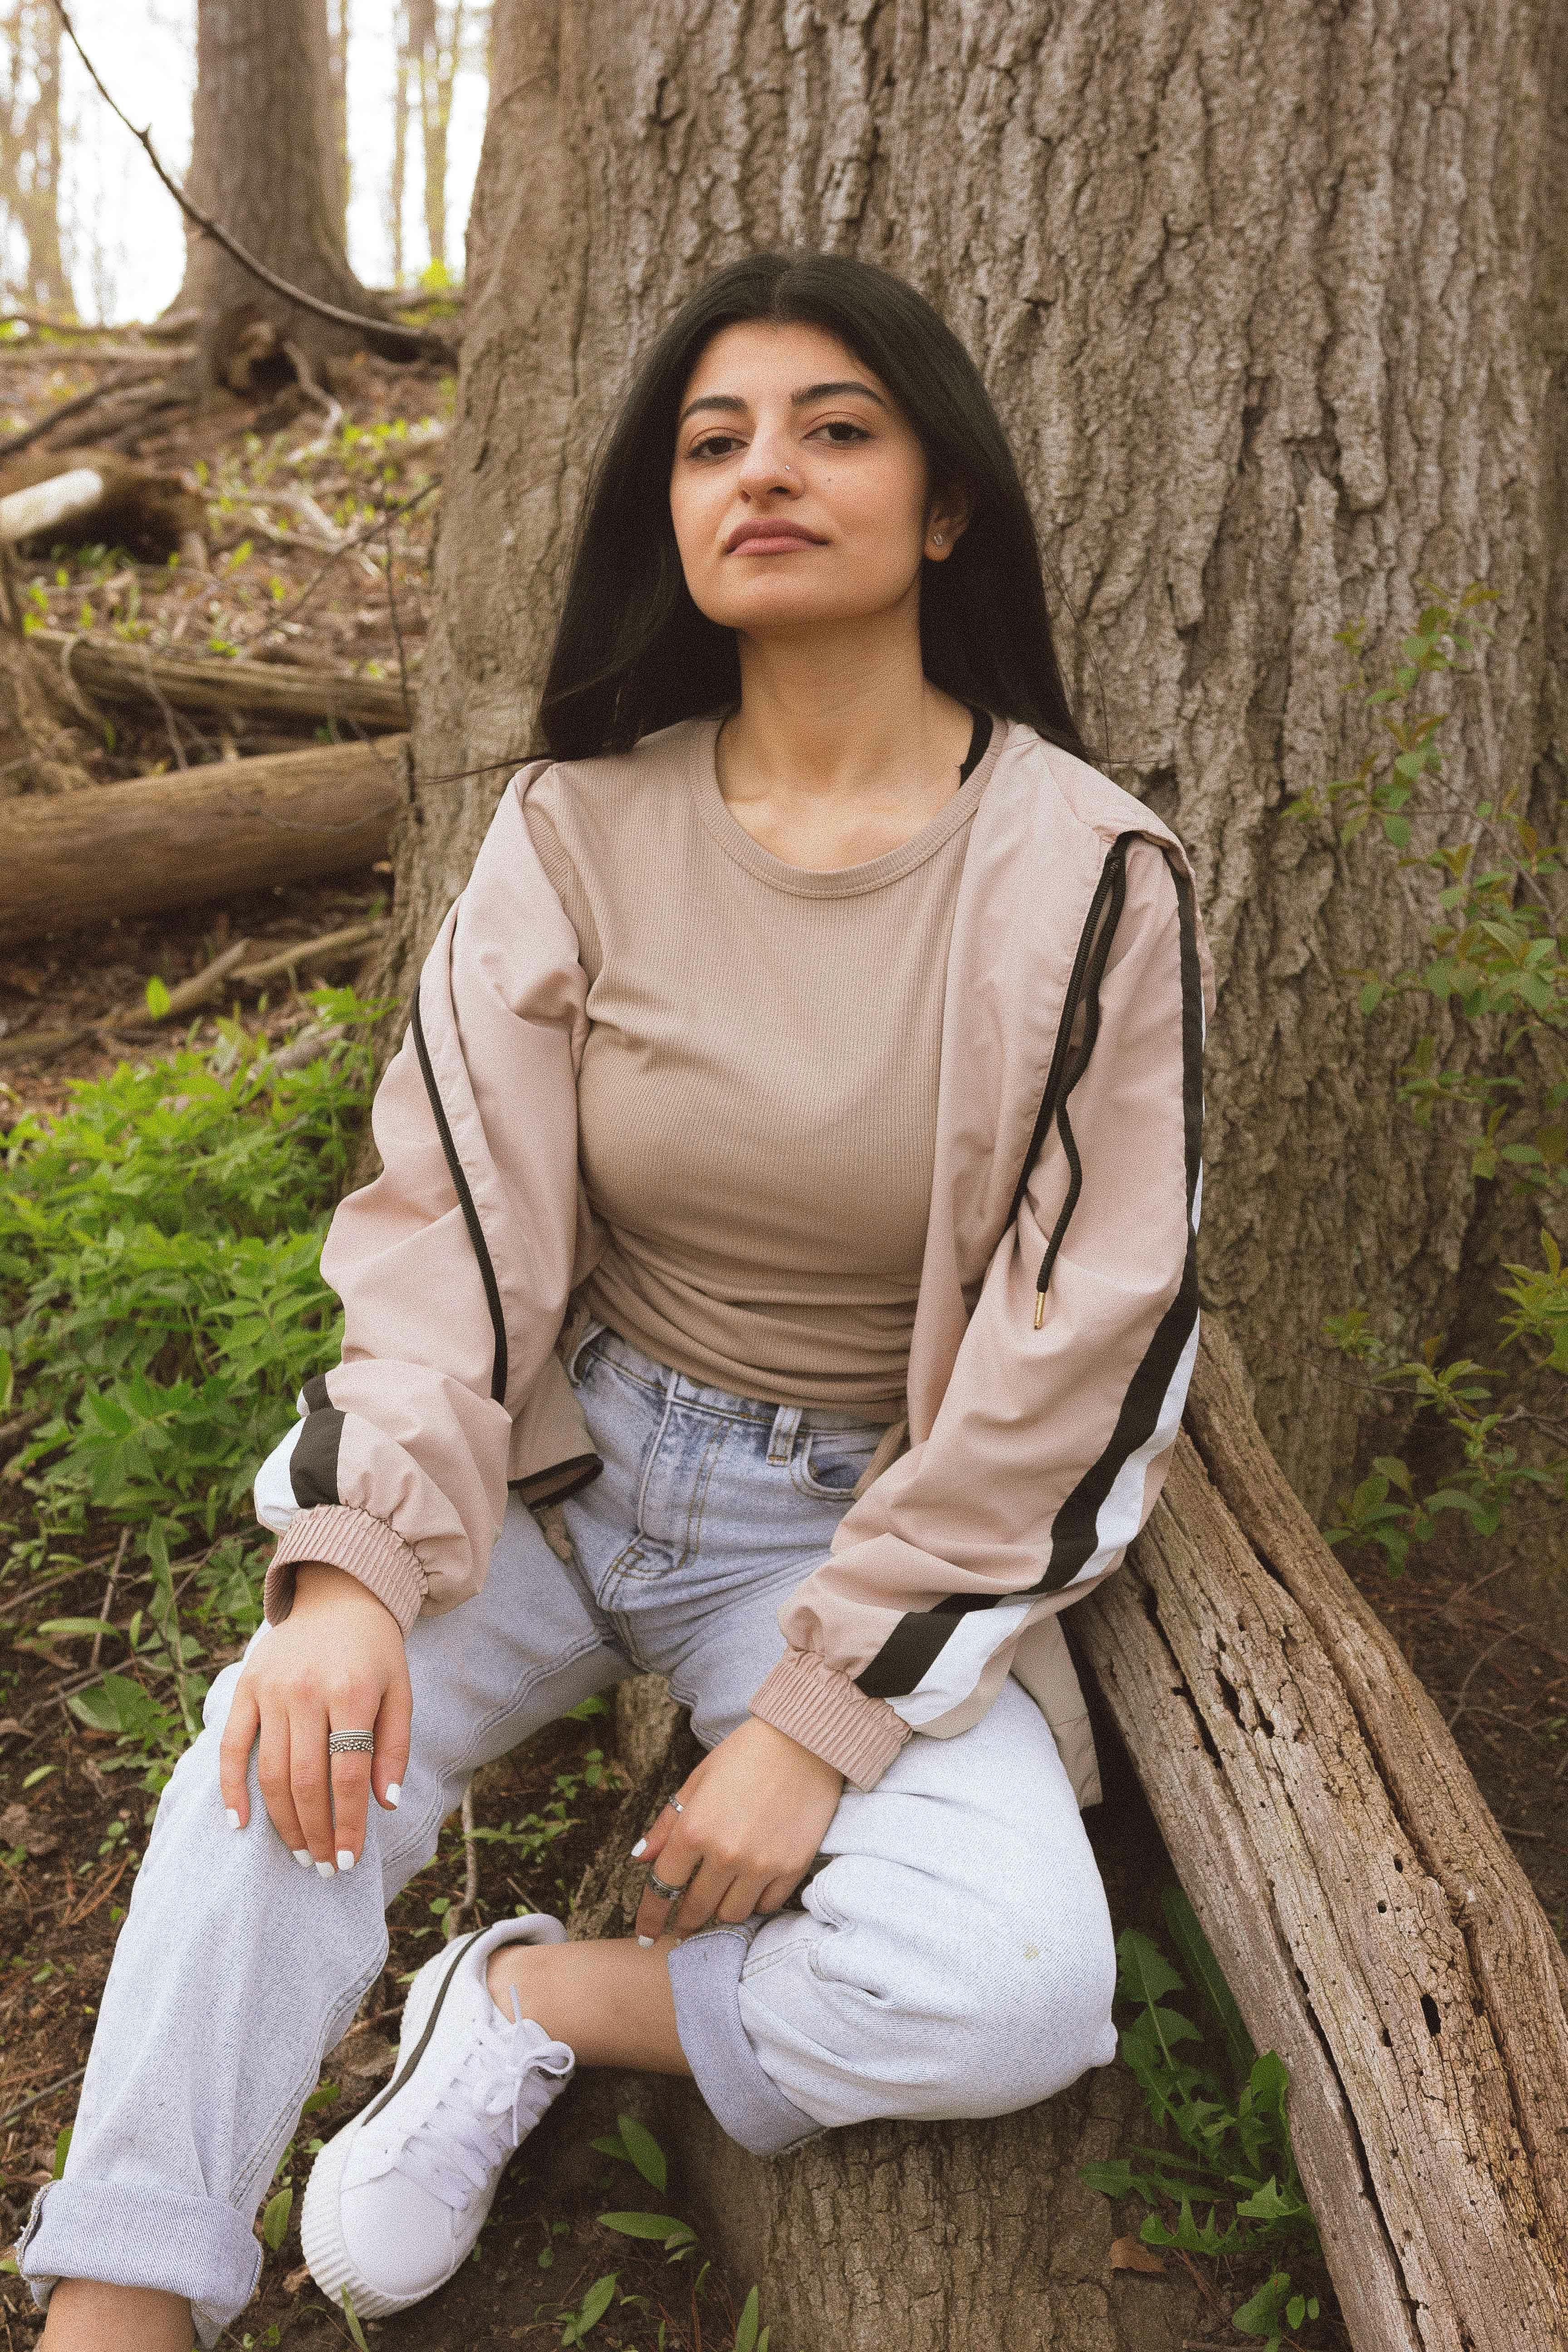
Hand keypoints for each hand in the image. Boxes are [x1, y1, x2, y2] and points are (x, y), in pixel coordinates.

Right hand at [219, 1563, 410, 1871]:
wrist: (340, 1595)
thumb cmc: (375, 1652)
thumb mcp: (400, 1691)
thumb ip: (393, 1747)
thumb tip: (385, 1805)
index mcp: (351, 1692)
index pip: (347, 1775)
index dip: (347, 1823)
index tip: (347, 1861)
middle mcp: (306, 1691)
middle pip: (305, 1780)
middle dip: (314, 1832)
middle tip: (321, 1867)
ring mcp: (271, 1689)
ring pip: (269, 1771)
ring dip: (281, 1821)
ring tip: (297, 1853)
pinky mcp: (245, 1687)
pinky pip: (231, 1745)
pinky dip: (230, 1787)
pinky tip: (239, 1823)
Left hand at [632, 1716, 842, 1942]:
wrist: (804, 1741)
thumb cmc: (746, 1755)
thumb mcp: (697, 1781)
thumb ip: (668, 1824)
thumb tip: (641, 1857)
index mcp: (695, 1829)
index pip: (663, 1887)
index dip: (650, 1916)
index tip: (646, 1934)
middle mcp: (725, 1854)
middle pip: (697, 1908)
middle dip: (685, 1919)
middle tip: (684, 1920)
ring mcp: (761, 1864)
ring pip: (732, 1914)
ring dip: (721, 1911)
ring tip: (721, 1897)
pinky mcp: (792, 1867)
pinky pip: (767, 1905)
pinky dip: (756, 1902)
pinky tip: (752, 1888)